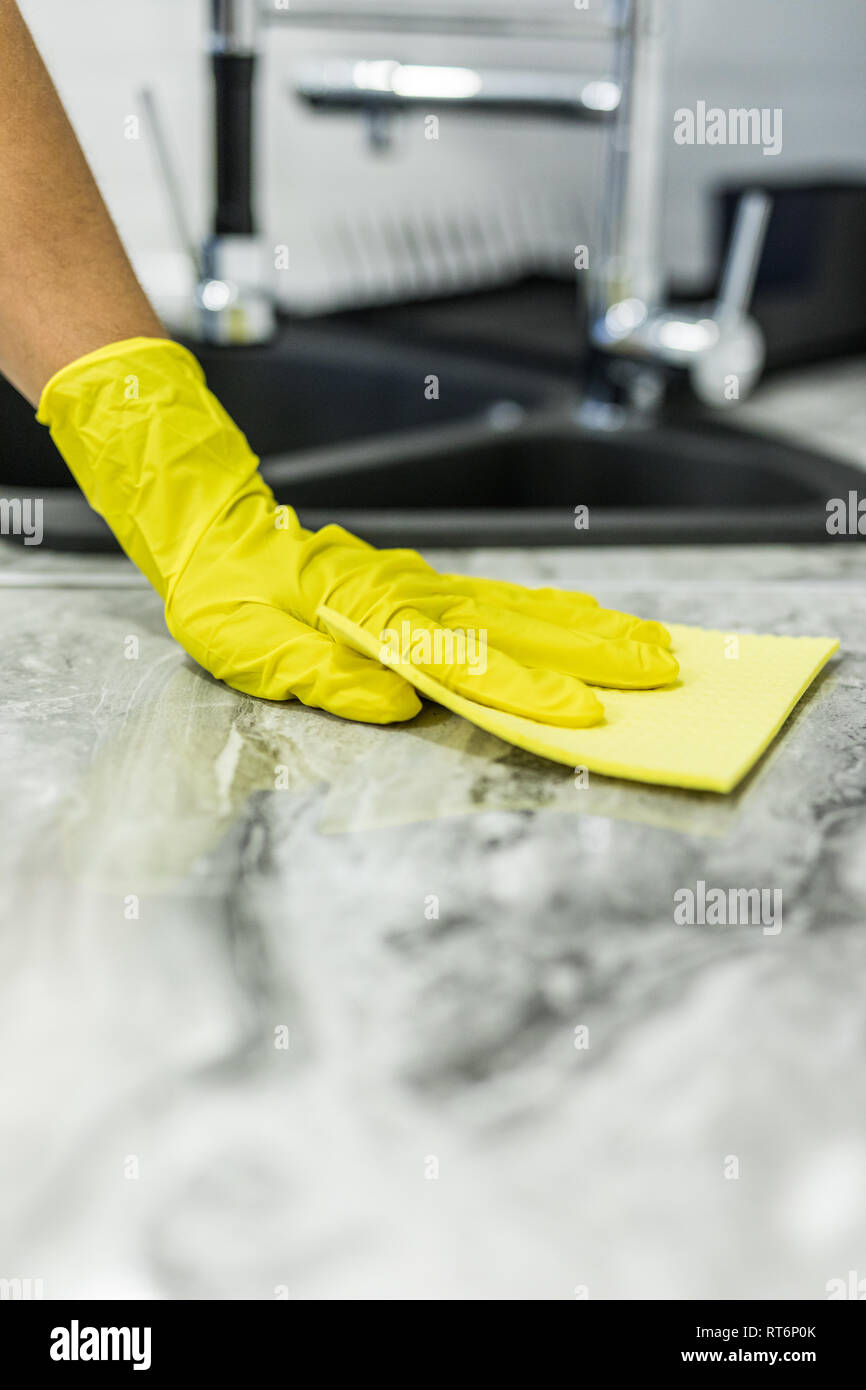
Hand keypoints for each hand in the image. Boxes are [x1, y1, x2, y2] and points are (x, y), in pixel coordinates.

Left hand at [38, 337, 677, 725]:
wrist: (220, 536)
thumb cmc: (229, 598)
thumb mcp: (250, 648)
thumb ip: (320, 675)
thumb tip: (390, 702)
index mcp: (375, 620)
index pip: (467, 664)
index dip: (528, 692)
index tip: (582, 715)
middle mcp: (415, 599)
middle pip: (520, 631)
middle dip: (595, 654)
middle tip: (662, 670)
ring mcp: (427, 588)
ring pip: (523, 610)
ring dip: (591, 630)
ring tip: (651, 643)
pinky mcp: (426, 586)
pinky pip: (502, 597)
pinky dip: (553, 608)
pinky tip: (586, 616)